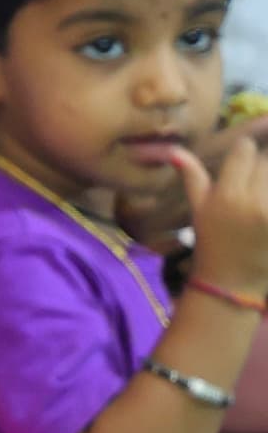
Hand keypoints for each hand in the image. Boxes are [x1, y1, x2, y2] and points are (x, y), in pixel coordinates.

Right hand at [157, 125, 267, 300]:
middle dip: (262, 167)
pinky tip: (263, 211)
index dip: (245, 151)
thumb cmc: (211, 242)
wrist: (230, 282)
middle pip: (267, 162)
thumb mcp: (198, 208)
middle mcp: (252, 201)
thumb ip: (191, 176)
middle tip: (253, 184)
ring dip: (267, 184)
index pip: (245, 150)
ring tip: (258, 197)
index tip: (243, 159)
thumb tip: (173, 150)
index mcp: (227, 194)